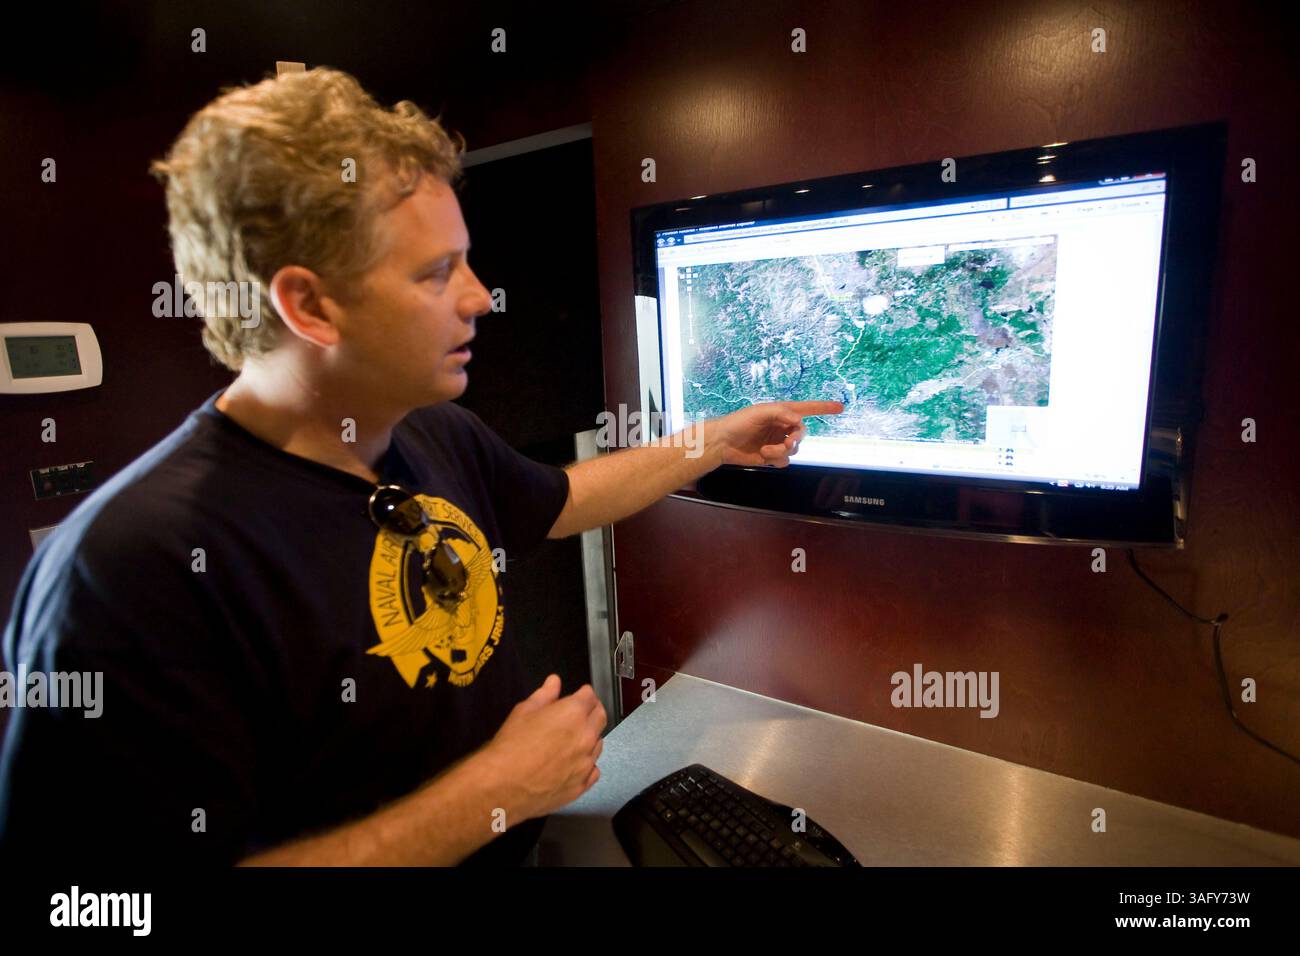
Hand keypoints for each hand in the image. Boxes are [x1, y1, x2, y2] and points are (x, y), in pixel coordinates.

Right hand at [480, 674, 606, 822]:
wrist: (502, 785)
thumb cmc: (510, 747)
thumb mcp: (524, 711)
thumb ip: (544, 694)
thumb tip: (554, 682)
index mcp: (573, 713)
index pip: (590, 696)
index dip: (584, 693)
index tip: (580, 694)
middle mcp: (585, 737)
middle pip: (601, 717)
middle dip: (593, 711)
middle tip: (580, 713)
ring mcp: (586, 763)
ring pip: (598, 744)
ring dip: (589, 738)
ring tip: (571, 740)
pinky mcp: (581, 785)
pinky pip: (593, 770)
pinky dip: (587, 764)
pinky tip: (573, 763)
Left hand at [707, 400, 844, 467]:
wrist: (722, 443)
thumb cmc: (739, 422)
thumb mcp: (760, 412)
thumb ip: (781, 413)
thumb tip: (799, 420)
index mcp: (781, 412)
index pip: (807, 409)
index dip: (824, 408)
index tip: (841, 407)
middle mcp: (782, 427)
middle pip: (802, 434)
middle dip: (796, 439)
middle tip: (787, 442)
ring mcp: (778, 442)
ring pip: (794, 450)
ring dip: (782, 451)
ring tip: (766, 451)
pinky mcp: (772, 456)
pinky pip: (785, 461)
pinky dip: (777, 460)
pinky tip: (764, 456)